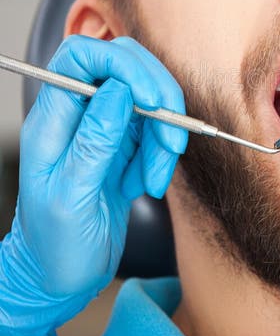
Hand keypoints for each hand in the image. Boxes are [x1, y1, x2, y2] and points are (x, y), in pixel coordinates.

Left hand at [0, 35, 187, 335]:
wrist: (59, 279)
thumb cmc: (54, 246)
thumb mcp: (70, 198)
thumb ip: (93, 142)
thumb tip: (118, 92)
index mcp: (53, 120)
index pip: (82, 56)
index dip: (122, 64)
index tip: (152, 98)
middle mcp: (78, 115)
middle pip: (124, 68)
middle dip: (158, 99)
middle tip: (171, 141)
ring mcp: (102, 129)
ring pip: (147, 101)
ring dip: (164, 137)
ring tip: (153, 181)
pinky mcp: (123, 147)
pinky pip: (154, 131)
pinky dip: (162, 155)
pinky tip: (146, 184)